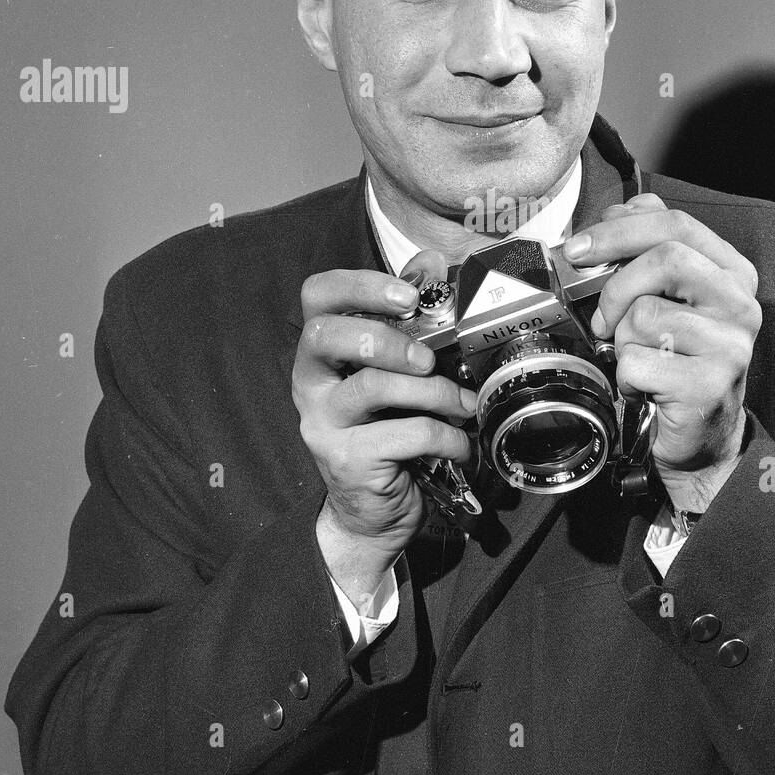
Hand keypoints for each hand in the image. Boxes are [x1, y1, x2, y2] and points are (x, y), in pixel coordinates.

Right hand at [291, 250, 475, 602]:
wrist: (373, 513)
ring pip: (374, 386)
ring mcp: (322, 424)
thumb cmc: (390, 430)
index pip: (317, 296)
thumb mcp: (399, 372)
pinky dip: (447, 436)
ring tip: (464, 405)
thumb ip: (412, 320)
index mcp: (321, 351)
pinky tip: (460, 444)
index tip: (407, 297)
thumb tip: (433, 260)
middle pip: (326, 336)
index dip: (360, 285)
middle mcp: (309, 383)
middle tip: (428, 359)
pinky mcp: (347, 461)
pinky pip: (407, 434)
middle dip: (386, 338)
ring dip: (435, 392)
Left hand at [562, 196, 761, 511]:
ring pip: (644, 314)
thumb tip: (613, 214)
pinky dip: (625, 376)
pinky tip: (644, 386)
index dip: (617, 229)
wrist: (701, 435)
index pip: (674, 222)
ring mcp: (731, 344)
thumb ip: (645, 251)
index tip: (576, 248)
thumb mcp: (665, 298)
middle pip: (666, 257)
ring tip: (637, 357)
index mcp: (730, 270)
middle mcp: (740, 302)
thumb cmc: (674, 361)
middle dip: (615, 283)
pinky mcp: (711, 384)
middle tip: (599, 314)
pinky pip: (637, 362)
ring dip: (621, 340)